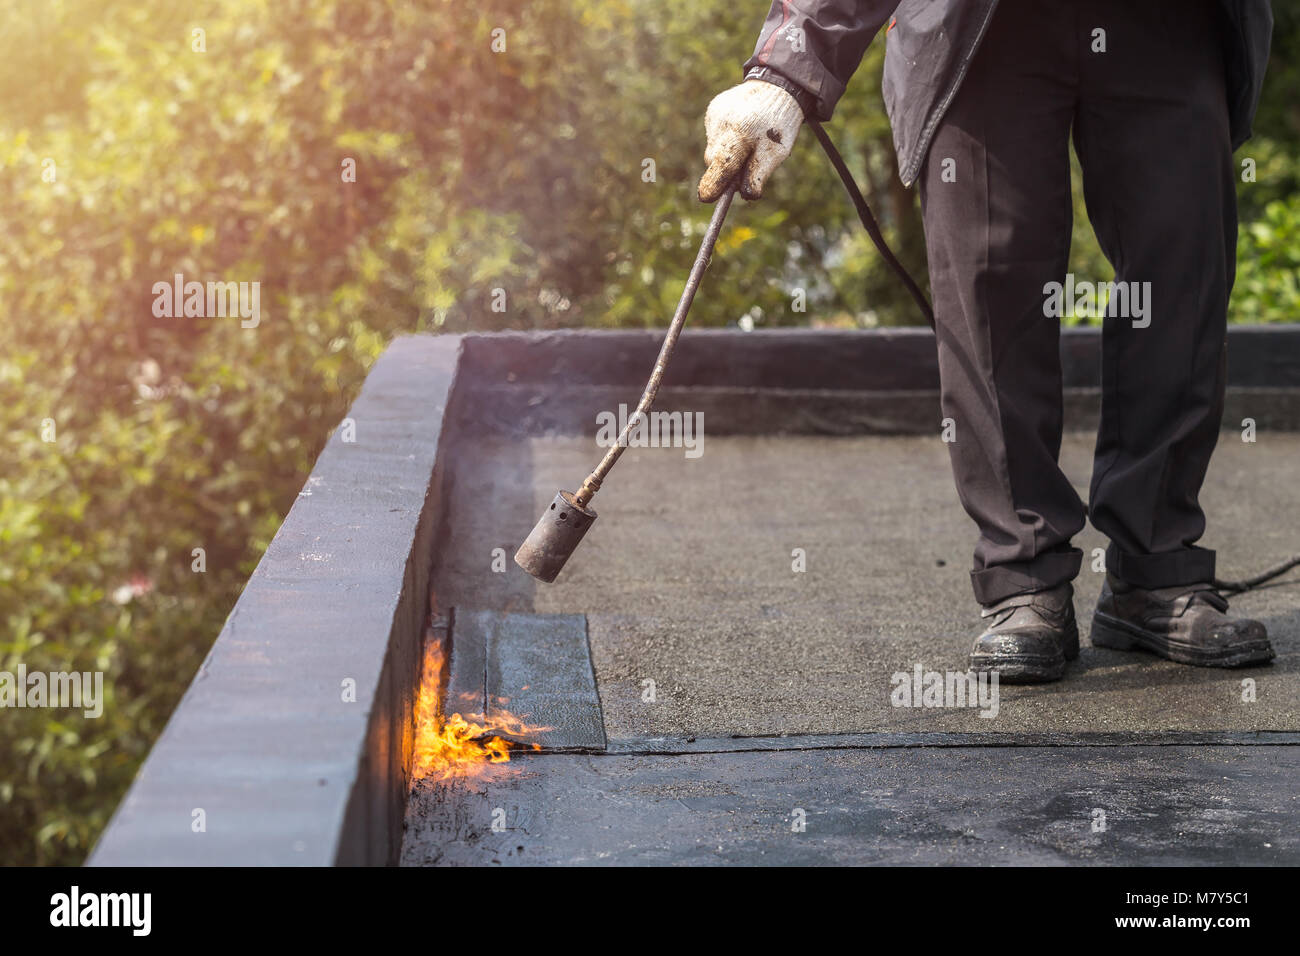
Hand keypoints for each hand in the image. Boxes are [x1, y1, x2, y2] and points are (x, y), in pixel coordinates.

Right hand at [697, 79, 803, 201]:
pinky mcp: (713, 109)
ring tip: (749, 140)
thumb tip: (746, 196)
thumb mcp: (776, 153)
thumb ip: (758, 175)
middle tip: (747, 165)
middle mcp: (722, 123)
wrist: (778, 86)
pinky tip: (741, 128)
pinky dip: (725, 138)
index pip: (720, 166)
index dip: (713, 185)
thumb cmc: (779, 124)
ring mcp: (715, 115)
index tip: (706, 198)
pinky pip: (714, 134)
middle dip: (726, 169)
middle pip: (714, 160)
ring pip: (713, 148)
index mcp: (739, 135)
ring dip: (727, 152)